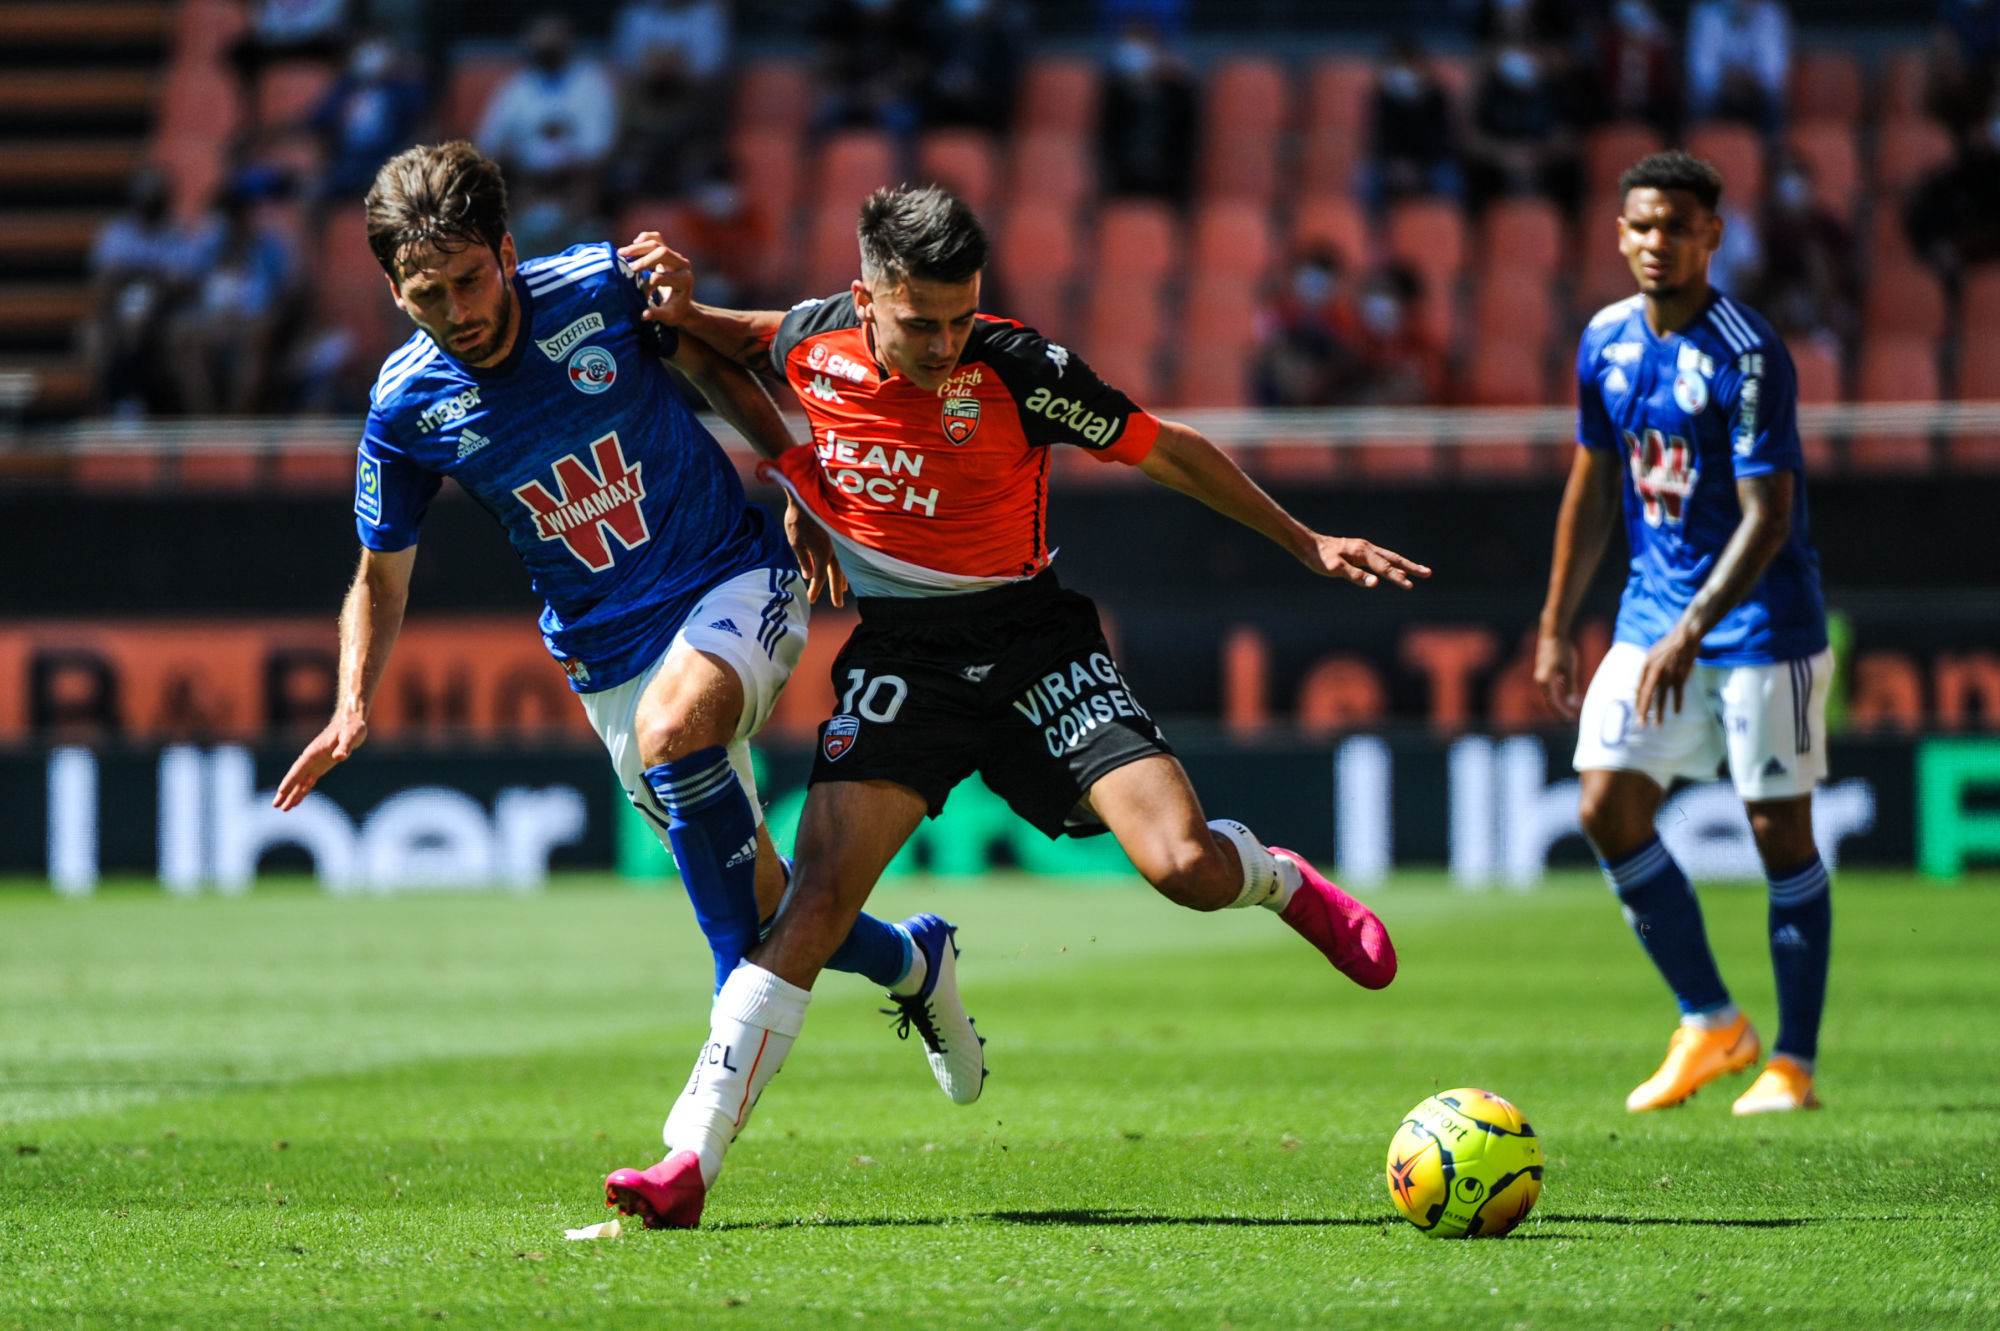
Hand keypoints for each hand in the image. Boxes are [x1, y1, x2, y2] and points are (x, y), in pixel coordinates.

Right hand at [273, 709, 366, 810]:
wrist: (350, 721)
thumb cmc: (351, 728)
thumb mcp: (351, 736)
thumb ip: (345, 747)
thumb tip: (339, 757)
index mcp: (314, 751)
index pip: (299, 768)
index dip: (290, 780)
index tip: (281, 791)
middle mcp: (311, 758)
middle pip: (295, 776)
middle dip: (285, 791)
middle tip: (275, 804)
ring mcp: (314, 763)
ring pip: (300, 781)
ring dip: (291, 794)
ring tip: (283, 808)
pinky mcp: (320, 766)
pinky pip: (308, 781)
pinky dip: (302, 791)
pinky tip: (296, 801)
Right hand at [616, 231, 692, 325]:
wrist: (681, 303)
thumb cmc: (674, 311)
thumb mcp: (668, 316)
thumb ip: (657, 314)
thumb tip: (644, 315)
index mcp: (685, 280)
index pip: (662, 276)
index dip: (646, 284)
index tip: (639, 293)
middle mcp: (683, 264)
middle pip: (662, 252)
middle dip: (643, 259)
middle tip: (628, 268)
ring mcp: (676, 256)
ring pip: (656, 243)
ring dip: (638, 247)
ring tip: (621, 253)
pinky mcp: (669, 251)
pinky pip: (656, 238)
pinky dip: (644, 238)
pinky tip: (633, 243)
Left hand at [786, 495, 846, 607]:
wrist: (806, 497)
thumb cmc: (797, 519)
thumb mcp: (795, 541)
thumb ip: (803, 559)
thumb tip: (808, 576)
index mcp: (821, 553)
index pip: (818, 577)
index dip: (815, 590)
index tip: (810, 601)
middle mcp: (831, 550)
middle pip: (835, 574)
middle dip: (836, 590)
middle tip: (838, 605)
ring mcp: (834, 543)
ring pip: (841, 565)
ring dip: (842, 579)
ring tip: (844, 590)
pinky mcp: (833, 538)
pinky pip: (840, 557)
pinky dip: (842, 566)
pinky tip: (842, 569)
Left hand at [1301, 535, 1430, 588]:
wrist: (1308, 544)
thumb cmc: (1319, 558)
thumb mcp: (1334, 569)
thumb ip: (1355, 576)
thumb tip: (1375, 583)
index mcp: (1362, 552)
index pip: (1384, 567)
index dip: (1397, 577)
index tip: (1410, 586)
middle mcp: (1366, 548)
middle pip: (1393, 558)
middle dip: (1411, 567)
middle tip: (1428, 573)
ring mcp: (1364, 549)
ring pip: (1389, 557)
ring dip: (1404, 565)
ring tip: (1419, 571)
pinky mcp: (1360, 552)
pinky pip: (1380, 559)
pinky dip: (1392, 564)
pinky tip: (1395, 570)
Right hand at [1534, 634, 1580, 719]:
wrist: (1552, 633)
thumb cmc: (1562, 649)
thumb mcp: (1570, 669)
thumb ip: (1570, 686)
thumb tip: (1572, 703)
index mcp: (1545, 682)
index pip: (1553, 704)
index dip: (1562, 713)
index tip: (1572, 720)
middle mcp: (1540, 680)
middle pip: (1551, 700)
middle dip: (1562, 709)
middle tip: (1573, 717)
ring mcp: (1540, 675)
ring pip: (1551, 693)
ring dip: (1561, 700)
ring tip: (1574, 705)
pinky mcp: (1543, 670)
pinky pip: (1550, 686)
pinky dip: (1559, 691)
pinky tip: (1569, 690)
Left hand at [1634, 626, 1698, 726]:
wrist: (1685, 636)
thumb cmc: (1668, 646)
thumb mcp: (1652, 655)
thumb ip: (1647, 669)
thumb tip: (1642, 684)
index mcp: (1645, 666)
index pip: (1639, 689)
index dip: (1638, 702)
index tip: (1638, 713)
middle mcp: (1654, 672)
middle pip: (1646, 695)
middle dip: (1643, 711)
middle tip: (1641, 725)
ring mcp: (1667, 675)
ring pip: (1661, 698)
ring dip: (1659, 713)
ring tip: (1657, 725)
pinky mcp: (1680, 676)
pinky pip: (1677, 693)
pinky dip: (1677, 703)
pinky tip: (1676, 712)